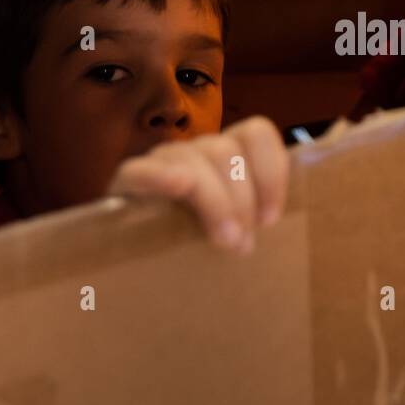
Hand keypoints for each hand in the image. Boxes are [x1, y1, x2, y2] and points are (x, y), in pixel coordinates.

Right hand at [106, 116, 288, 254]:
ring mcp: (159, 163)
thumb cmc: (198, 252)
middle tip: (244, 244)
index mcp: (225, 158)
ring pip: (191, 158)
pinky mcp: (124, 183)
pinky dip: (161, 176)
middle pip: (225, 150)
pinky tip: (177, 186)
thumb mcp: (235, 233)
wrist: (140, 271)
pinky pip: (139, 170)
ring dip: (214, 200)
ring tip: (223, 241)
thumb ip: (257, 221)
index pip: (255, 133)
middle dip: (241, 198)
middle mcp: (194, 152)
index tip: (271, 218)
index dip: (271, 170)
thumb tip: (280, 223)